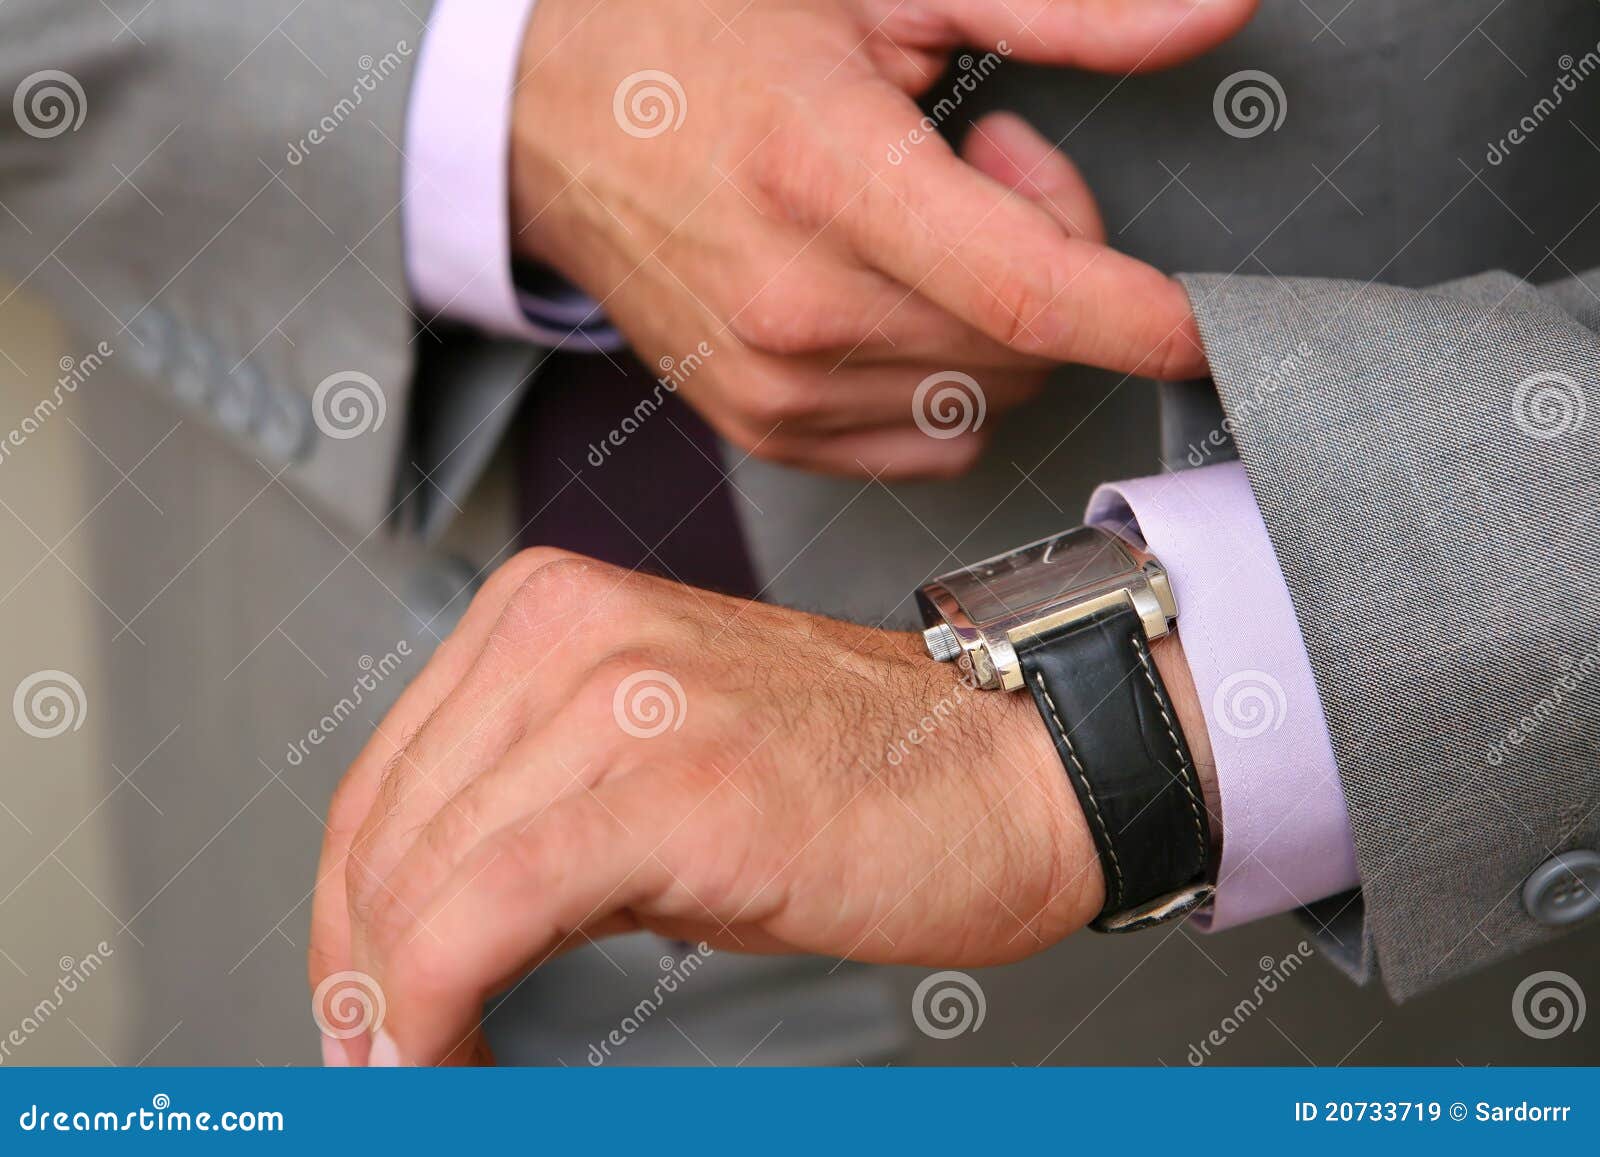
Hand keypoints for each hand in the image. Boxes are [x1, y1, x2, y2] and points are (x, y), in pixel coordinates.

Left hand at [308, 547, 1215, 1065]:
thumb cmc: (856, 776)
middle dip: (359, 977)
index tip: (357, 1006)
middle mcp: (570, 632)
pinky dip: (438, 1004)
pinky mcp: (673, 783)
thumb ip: (534, 815)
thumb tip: (425, 936)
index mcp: (550, 613)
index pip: (384, 780)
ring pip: (420, 876)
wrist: (1016, 770)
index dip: (349, 920)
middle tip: (375, 1065)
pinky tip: (442, 1058)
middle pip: (384, 832)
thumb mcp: (653, 766)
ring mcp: (621, 695)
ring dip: (392, 1004)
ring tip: (415, 1074)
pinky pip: (492, 909)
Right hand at [509, 0, 1256, 476]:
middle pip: (1024, 344)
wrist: (554, 125)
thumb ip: (1062, 11)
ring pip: (986, 397)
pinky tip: (887, 296)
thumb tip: (1211, 13)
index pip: (1028, 291)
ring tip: (914, 226)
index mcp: (826, 175)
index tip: (1205, 326)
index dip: (1141, 317)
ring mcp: (775, 385)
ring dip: (994, 319)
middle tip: (981, 168)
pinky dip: (946, 376)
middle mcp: (794, 303)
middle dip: (1052, 258)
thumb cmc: (705, 43)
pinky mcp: (767, 430)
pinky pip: (931, 438)